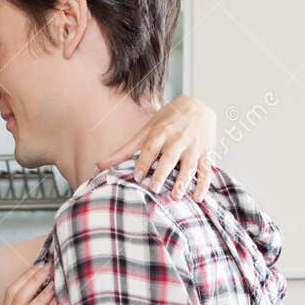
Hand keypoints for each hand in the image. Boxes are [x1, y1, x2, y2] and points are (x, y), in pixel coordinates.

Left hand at [100, 96, 216, 201]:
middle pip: (169, 158)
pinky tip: (198, 198)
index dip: (144, 162)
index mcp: (161, 133)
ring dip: (183, 182)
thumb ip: (125, 150)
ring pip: (189, 166)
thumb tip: (98, 165)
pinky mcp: (206, 154)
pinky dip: (203, 185)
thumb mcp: (146, 130)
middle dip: (162, 173)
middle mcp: (177, 140)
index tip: (137, 177)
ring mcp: (193, 148)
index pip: (151, 148)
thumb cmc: (167, 121)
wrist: (198, 106)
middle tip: (154, 188)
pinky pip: (206, 171)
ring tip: (176, 197)